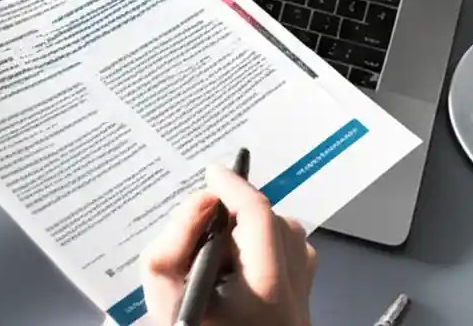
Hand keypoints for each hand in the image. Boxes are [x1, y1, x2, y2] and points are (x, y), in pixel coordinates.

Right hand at [142, 167, 316, 325]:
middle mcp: (295, 288)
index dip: (234, 186)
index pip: (257, 214)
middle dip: (237, 215)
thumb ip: (174, 240)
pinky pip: (292, 252)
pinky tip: (241, 269)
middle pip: (272, 221)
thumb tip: (205, 199)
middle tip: (204, 233)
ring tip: (222, 257)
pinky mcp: (307, 298)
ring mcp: (306, 294)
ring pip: (286, 234)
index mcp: (265, 287)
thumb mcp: (165, 290)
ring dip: (254, 230)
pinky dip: (267, 246)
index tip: (212, 173)